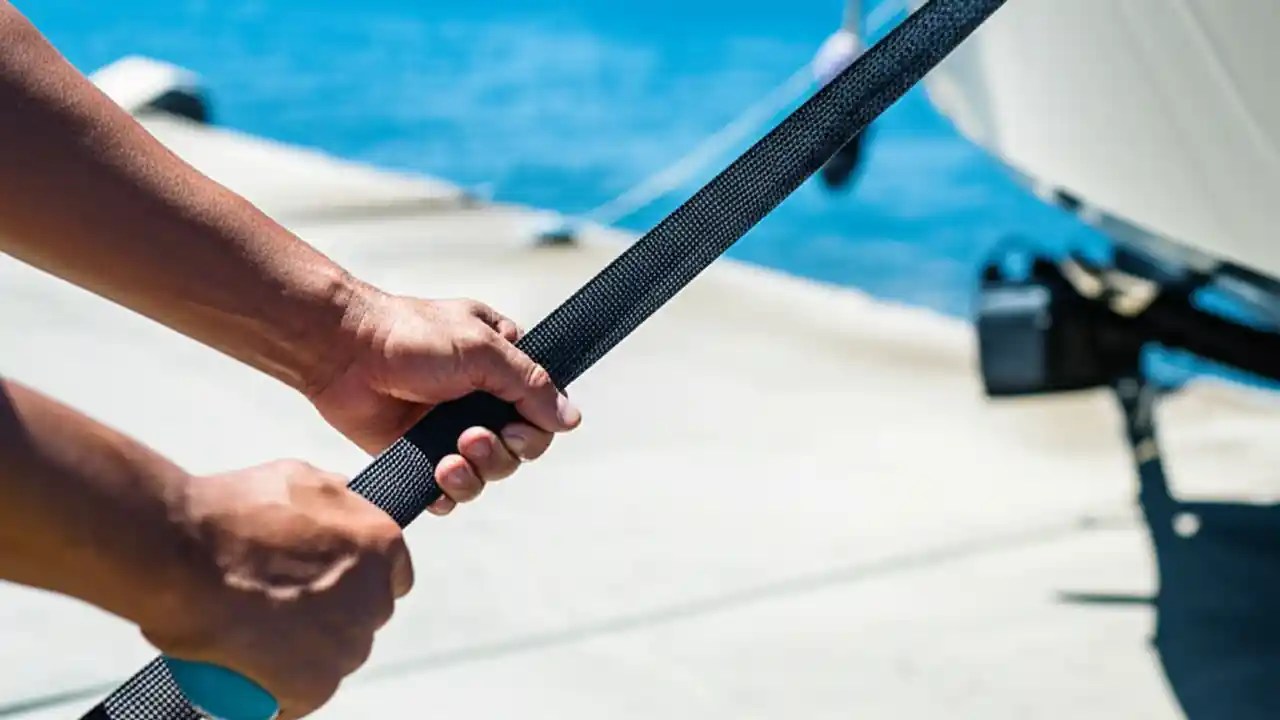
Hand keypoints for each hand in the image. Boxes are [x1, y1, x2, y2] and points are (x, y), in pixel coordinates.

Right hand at [142, 461, 412, 719]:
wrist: (181, 555)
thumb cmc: (231, 513)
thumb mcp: (297, 479)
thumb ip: (333, 495)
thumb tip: (347, 496)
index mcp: (380, 543)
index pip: (393, 573)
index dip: (363, 579)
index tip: (335, 584)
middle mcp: (373, 597)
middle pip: (365, 615)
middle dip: (336, 615)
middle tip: (287, 609)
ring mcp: (346, 645)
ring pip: (336, 657)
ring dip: (308, 654)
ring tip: (260, 641)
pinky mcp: (315, 685)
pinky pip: (301, 697)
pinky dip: (279, 695)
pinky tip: (252, 683)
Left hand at [309, 290, 581, 514]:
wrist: (344, 352)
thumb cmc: (411, 336)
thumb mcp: (482, 349)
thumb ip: (529, 385)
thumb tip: (571, 419)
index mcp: (504, 368)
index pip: (542, 414)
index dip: (534, 431)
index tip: (514, 428)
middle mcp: (482, 402)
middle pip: (519, 451)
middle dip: (499, 453)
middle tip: (470, 438)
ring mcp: (450, 431)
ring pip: (487, 475)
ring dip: (474, 475)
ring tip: (446, 460)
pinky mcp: (420, 456)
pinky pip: (448, 492)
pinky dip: (446, 494)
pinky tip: (435, 481)